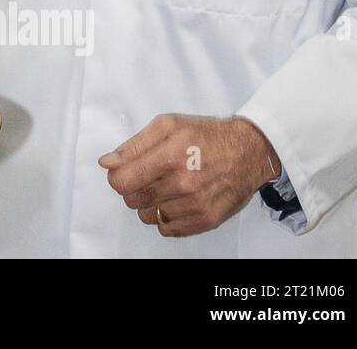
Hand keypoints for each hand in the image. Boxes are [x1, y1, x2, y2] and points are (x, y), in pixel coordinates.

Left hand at [99, 114, 280, 237]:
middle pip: (133, 200)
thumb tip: (107, 163)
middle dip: (134, 188)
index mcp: (169, 157)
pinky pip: (168, 229)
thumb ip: (134, 145)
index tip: (125, 171)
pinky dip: (166, 218)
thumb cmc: (206, 135)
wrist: (249, 151)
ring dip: (150, 204)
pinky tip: (176, 201)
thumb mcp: (168, 125)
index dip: (118, 177)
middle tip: (150, 176)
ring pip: (148, 216)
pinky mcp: (207, 220)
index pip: (122, 182)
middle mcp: (182, 185)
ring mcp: (195, 205)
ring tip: (166, 187)